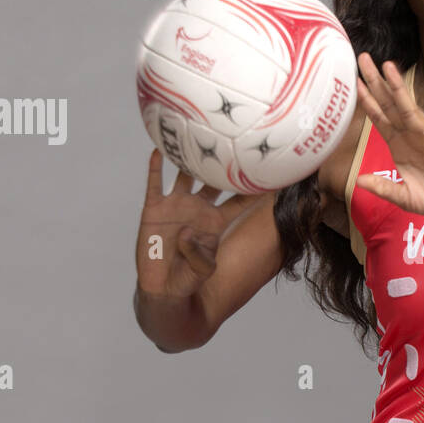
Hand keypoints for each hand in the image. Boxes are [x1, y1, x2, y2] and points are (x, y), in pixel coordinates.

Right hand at [135, 148, 250, 298]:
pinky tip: (157, 150)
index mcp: (217, 221)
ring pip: (184, 176)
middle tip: (231, 141)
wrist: (163, 286)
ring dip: (188, 159)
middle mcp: (199, 208)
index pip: (240, 200)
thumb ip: (200, 255)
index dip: (255, 188)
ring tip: (193, 135)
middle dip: (221, 163)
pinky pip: (155, 184)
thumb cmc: (189, 278)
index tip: (269, 171)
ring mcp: (176, 206)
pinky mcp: (154, 209)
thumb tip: (186, 232)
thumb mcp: (203, 270)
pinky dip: (156, 167)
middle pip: (213, 180)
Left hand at [352, 52, 423, 224]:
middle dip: (377, 83)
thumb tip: (359, 180)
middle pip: (391, 105)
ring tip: (389, 67)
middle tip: (363, 58)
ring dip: (400, 88)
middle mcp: (413, 136)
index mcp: (399, 147)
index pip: (380, 119)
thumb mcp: (405, 198)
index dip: (367, 101)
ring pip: (412, 109)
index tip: (354, 81)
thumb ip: (384, 188)